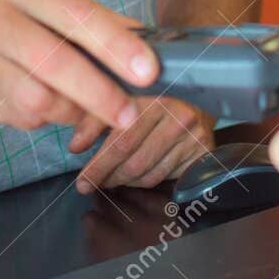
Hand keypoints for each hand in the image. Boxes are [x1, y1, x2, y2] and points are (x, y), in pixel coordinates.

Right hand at [0, 0, 155, 134]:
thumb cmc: (10, 25)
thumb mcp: (45, 9)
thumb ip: (93, 24)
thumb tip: (151, 45)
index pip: (77, 15)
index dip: (116, 45)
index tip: (149, 71)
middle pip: (55, 61)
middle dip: (99, 93)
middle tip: (129, 114)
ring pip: (38, 99)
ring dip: (70, 111)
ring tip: (78, 108)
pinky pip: (19, 117)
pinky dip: (41, 119)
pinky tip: (39, 106)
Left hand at [68, 97, 214, 192]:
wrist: (198, 92)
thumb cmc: (152, 95)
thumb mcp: (121, 97)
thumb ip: (94, 120)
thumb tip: (75, 147)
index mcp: (155, 100)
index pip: (121, 142)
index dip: (98, 165)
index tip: (82, 182)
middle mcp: (178, 118)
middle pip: (135, 163)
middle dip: (108, 178)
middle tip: (89, 186)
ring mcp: (193, 137)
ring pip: (150, 175)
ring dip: (125, 182)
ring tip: (110, 179)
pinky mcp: (203, 151)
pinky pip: (166, 177)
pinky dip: (145, 181)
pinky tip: (134, 176)